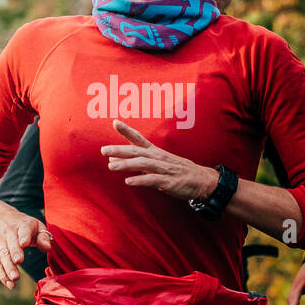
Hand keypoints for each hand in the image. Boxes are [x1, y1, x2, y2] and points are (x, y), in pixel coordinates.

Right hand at [0, 212, 53, 289]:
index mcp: (22, 226)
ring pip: (2, 255)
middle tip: (18, 263)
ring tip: (14, 279)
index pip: (23, 231)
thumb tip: (47, 248)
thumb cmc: (25, 226)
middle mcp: (9, 233)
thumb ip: (43, 237)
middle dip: (14, 254)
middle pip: (11, 245)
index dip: (23, 237)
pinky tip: (9, 284)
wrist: (0, 218)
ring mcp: (0, 242)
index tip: (24, 243)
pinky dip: (2, 274)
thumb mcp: (37, 226)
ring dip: (8, 268)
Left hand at [101, 120, 217, 199]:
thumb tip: (114, 159)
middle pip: (136, 151)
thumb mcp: (157, 163)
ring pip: (142, 164)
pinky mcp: (168, 181)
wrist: (201, 180)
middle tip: (103, 150)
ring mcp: (163, 169)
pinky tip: (128, 182)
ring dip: (126, 165)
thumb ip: (136, 160)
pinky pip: (152, 180)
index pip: (139, 138)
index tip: (115, 122)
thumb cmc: (177, 171)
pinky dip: (140, 180)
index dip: (127, 130)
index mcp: (155, 152)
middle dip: (119, 150)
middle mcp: (158, 157)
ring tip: (111, 166)